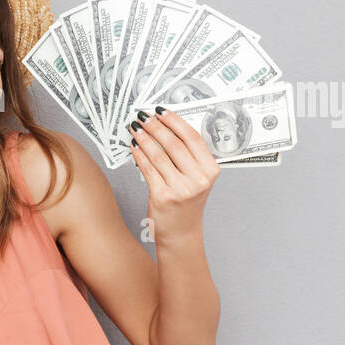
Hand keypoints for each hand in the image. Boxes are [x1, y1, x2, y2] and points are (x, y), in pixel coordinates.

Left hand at [129, 106, 219, 239]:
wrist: (182, 233)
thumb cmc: (187, 204)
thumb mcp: (197, 179)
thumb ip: (188, 157)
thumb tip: (166, 129)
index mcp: (210, 170)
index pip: (192, 138)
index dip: (175, 121)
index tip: (162, 111)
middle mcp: (198, 179)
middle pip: (174, 144)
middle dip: (156, 127)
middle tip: (144, 117)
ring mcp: (181, 189)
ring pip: (158, 155)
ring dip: (144, 138)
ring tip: (136, 129)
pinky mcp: (163, 197)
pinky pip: (148, 169)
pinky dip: (139, 155)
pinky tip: (134, 147)